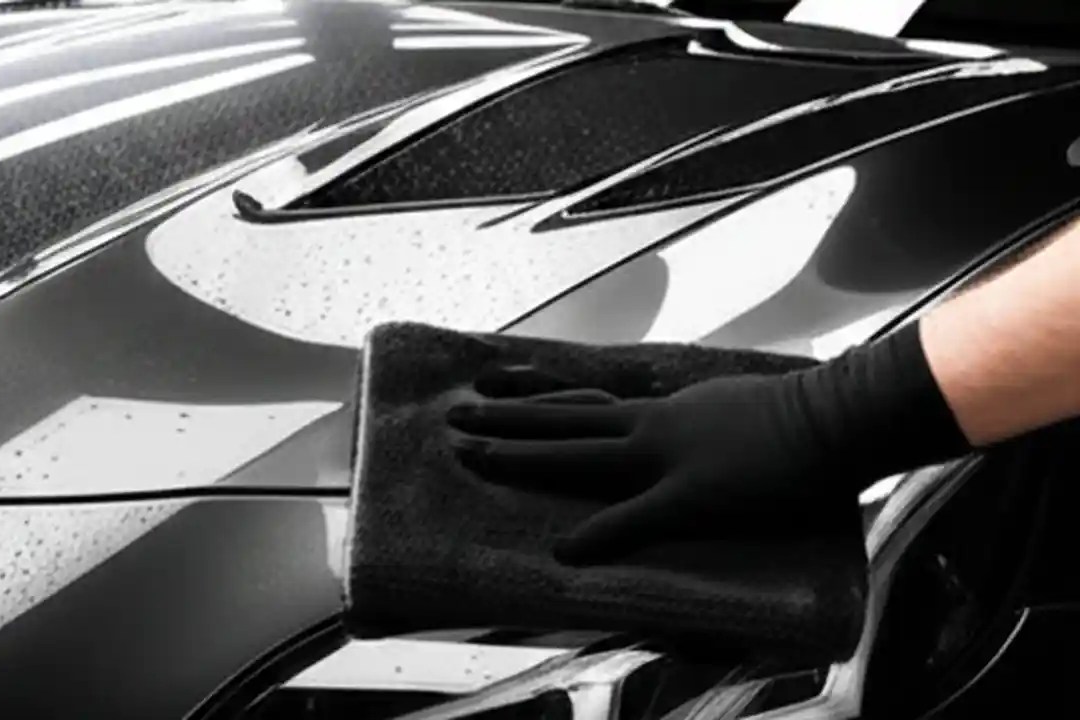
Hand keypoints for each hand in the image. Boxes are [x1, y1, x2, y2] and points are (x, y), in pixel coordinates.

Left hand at [447, 324, 970, 564]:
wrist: (831, 417)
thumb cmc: (789, 412)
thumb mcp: (723, 404)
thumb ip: (687, 413)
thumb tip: (666, 410)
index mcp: (659, 409)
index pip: (582, 401)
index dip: (535, 399)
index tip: (497, 389)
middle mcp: (649, 426)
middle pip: (561, 421)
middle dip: (504, 423)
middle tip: (454, 420)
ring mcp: (665, 458)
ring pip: (575, 453)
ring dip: (520, 455)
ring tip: (470, 456)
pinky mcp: (693, 496)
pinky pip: (637, 518)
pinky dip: (601, 534)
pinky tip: (563, 550)